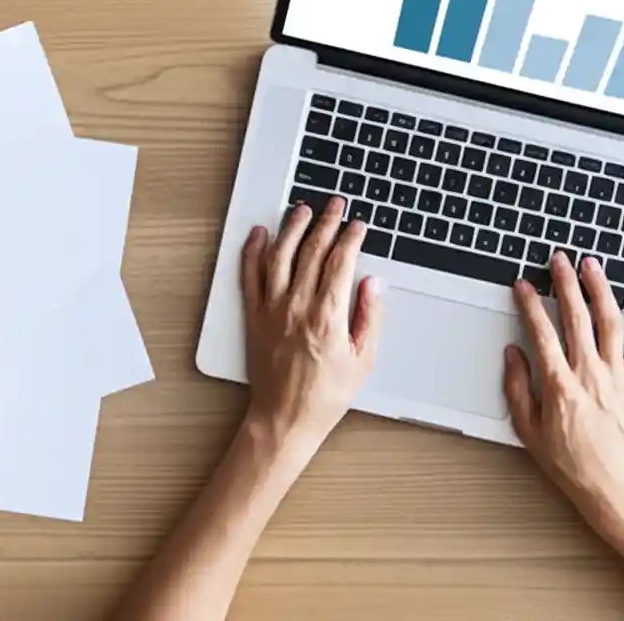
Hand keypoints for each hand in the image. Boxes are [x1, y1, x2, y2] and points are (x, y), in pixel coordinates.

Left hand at [238, 198, 382, 453]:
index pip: (341, 261)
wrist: (284, 419)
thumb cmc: (324, 396)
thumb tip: (372, 284)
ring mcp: (272, 309)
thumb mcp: (363, 360)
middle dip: (327, 222)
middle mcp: (297, 306)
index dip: (351, 237)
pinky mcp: (254, 317)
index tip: (359, 225)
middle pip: (312, 250)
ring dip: (292, 227)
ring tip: (302, 209)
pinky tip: (260, 234)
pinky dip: (253, 251)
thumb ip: (370, 317)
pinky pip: (250, 276)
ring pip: (280, 255)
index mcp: (327, 316)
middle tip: (336, 204)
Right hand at [504, 252, 623, 542]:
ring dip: (600, 289)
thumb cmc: (573, 467)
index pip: (540, 332)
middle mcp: (590, 373)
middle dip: (564, 282)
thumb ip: (519, 390)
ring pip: (610, 320)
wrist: (617, 489)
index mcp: (560, 385)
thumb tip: (513, 355)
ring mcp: (620, 375)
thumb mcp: (530, 433)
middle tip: (557, 259)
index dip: (530, 304)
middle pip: (575, 316)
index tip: (523, 284)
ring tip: (591, 265)